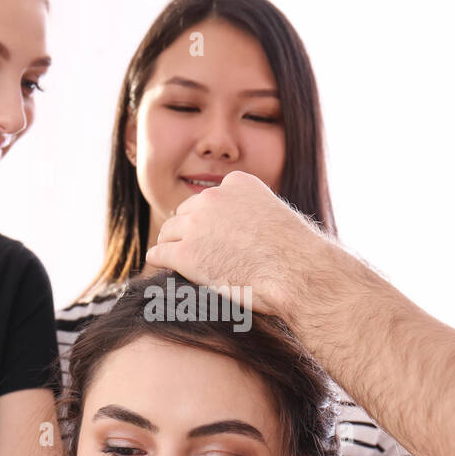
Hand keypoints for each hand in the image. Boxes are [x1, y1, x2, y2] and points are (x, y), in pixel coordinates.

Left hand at [144, 170, 329, 319]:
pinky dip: (158, 258)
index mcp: (237, 183)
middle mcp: (213, 197)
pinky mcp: (185, 254)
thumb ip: (255, 215)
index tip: (212, 233)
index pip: (211, 197)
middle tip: (190, 247)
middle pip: (186, 212)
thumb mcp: (277, 217)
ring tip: (171, 255)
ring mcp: (196, 225)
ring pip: (168, 231)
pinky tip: (159, 264)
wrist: (296, 272)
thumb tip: (246, 232)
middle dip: (188, 229)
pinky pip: (160, 253)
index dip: (209, 218)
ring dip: (170, 242)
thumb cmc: (295, 253)